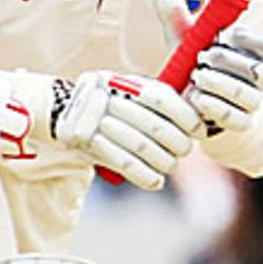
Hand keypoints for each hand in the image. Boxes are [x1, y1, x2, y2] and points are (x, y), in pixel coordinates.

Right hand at [51, 70, 198, 190]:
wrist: (64, 110)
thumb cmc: (111, 103)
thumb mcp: (133, 91)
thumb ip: (161, 101)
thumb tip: (196, 122)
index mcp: (126, 82)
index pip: (164, 100)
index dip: (187, 117)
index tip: (198, 131)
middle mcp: (111, 98)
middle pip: (156, 126)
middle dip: (177, 143)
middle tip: (183, 151)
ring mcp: (98, 120)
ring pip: (143, 147)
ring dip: (163, 161)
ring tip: (170, 165)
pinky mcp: (88, 144)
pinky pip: (124, 164)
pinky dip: (145, 176)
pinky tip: (156, 181)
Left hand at [186, 29, 262, 134]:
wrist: (192, 106)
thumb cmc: (192, 66)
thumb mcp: (184, 40)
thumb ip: (175, 15)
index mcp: (251, 53)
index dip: (249, 39)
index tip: (225, 34)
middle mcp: (257, 79)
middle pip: (258, 70)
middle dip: (228, 61)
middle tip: (202, 57)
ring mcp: (251, 103)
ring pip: (249, 95)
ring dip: (220, 84)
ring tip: (197, 77)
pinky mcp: (241, 124)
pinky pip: (238, 118)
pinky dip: (216, 107)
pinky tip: (196, 98)